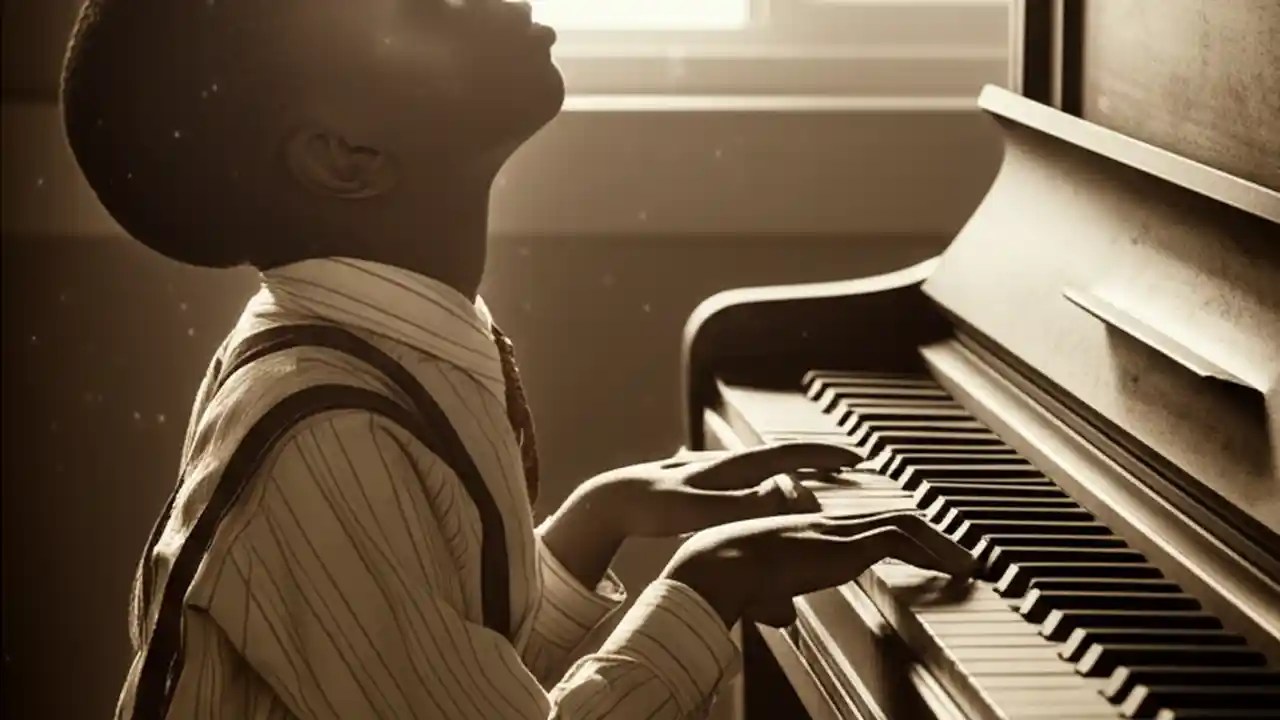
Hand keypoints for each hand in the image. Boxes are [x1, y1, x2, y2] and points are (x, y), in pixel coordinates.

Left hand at [582, 443, 861, 538]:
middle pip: (781, 457)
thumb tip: (790, 491)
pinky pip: (744, 481)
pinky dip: (765, 484)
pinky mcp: (699, 482)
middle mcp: (725, 462)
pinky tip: (763, 495)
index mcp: (731, 467)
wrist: (611, 500)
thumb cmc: (652, 507)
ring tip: (816, 481)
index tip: (856, 457)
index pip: (788, 453)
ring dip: (792, 471)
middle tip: (849, 466)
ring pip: (763, 468)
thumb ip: (744, 504)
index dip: (824, 454)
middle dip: (815, 459)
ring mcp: (712, 471)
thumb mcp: (700, 510)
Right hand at [665, 511, 975, 628]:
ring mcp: (840, 530)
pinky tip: (955, 569)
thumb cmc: (729, 577)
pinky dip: (935, 552)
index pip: (862, 527)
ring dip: (941, 544)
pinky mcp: (847, 542)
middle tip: (957, 555)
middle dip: (930, 536)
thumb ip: (775, 600)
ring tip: (967, 565)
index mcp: (810, 534)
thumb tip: (780, 615)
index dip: (894, 537)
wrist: (721, 564)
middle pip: (893, 518)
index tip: (918, 554)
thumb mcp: (761, 591)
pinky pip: (903, 539)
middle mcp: (829, 526)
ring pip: (905, 523)